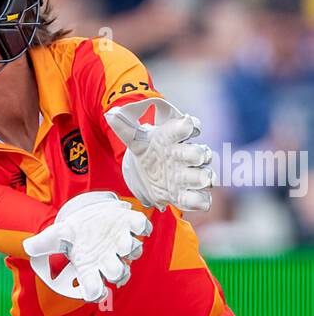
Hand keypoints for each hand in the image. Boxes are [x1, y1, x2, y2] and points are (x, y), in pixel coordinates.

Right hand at [23, 191, 151, 302]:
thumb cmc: (75, 231)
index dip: (97, 293)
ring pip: (134, 251)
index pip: (94, 289)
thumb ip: (44, 243)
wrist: (91, 212)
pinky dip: (141, 226)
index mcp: (91, 266)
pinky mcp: (130, 224)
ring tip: (123, 242)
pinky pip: (142, 227)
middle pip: (119, 273)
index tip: (97, 292)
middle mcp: (109, 258)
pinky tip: (135, 224)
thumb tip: (27, 247)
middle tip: (113, 266)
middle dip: (118, 272)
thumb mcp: (57, 236)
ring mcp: (122, 241)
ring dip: (130, 249)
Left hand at [105, 97, 213, 211]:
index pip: (187, 127)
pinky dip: (200, 200)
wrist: (151, 174)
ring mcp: (190, 176)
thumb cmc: (149, 152)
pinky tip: (190, 198)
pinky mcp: (189, 195)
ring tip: (192, 179)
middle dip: (198, 154)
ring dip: (202, 178)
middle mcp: (186, 156)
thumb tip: (110, 114)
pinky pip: (203, 199)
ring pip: (205, 176)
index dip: (189, 126)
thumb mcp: (136, 141)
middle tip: (190, 157)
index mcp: (174, 140)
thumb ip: (125, 129)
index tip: (187, 126)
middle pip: (200, 153)